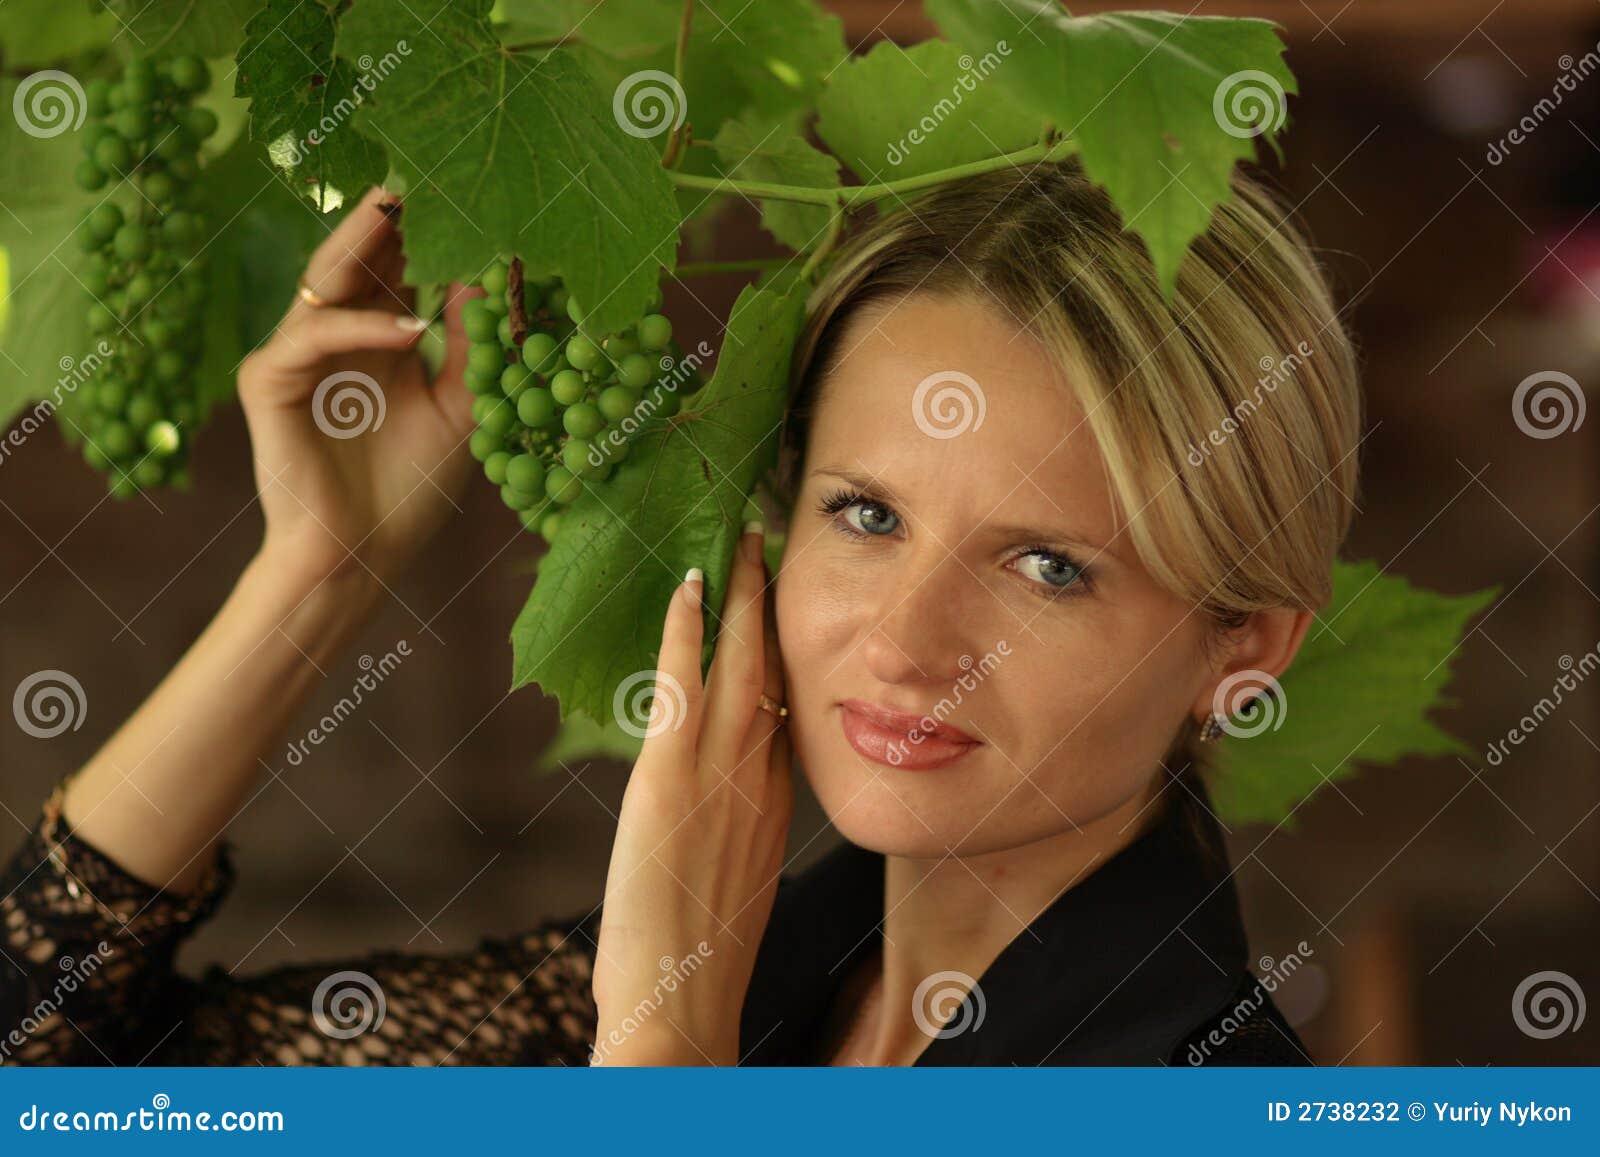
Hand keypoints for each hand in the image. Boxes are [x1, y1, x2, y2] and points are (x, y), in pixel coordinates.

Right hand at [237, 184, 476, 588]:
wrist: (362, 555)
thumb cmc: (410, 490)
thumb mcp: (462, 409)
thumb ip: (473, 347)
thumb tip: (497, 279)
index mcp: (376, 338)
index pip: (398, 267)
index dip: (429, 231)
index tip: (471, 192)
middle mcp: (335, 336)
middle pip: (360, 258)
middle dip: (394, 216)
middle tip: (432, 170)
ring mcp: (296, 354)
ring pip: (328, 280)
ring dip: (368, 243)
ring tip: (408, 207)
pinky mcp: (269, 379)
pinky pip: (316, 337)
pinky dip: (364, 328)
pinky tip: (411, 327)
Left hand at [591, 521, 792, 1065]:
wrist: (682, 1009)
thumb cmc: (700, 961)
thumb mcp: (737, 886)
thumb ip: (739, 833)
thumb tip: (726, 807)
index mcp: (780, 804)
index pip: (791, 707)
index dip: (788, 650)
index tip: (784, 609)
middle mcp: (763, 779)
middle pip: (780, 670)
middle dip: (777, 602)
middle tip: (773, 543)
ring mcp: (721, 776)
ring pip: (743, 663)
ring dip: (743, 595)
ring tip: (742, 540)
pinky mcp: (670, 780)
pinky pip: (685, 685)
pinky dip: (687, 629)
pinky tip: (689, 585)